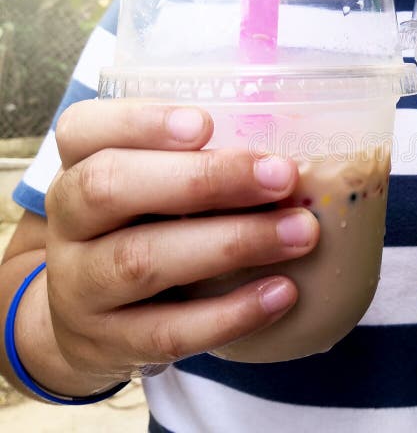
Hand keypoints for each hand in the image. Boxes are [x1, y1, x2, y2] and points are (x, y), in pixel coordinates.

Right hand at [40, 100, 318, 389]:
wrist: (88, 320)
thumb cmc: (141, 227)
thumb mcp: (151, 184)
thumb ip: (198, 159)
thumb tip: (290, 143)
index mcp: (79, 167)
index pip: (82, 130)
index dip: (140, 122)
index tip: (205, 124)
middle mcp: (68, 223)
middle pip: (110, 188)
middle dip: (204, 179)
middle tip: (281, 176)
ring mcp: (80, 287)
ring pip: (140, 260)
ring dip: (231, 243)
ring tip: (300, 233)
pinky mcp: (109, 343)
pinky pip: (167, 331)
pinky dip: (230, 313)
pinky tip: (282, 292)